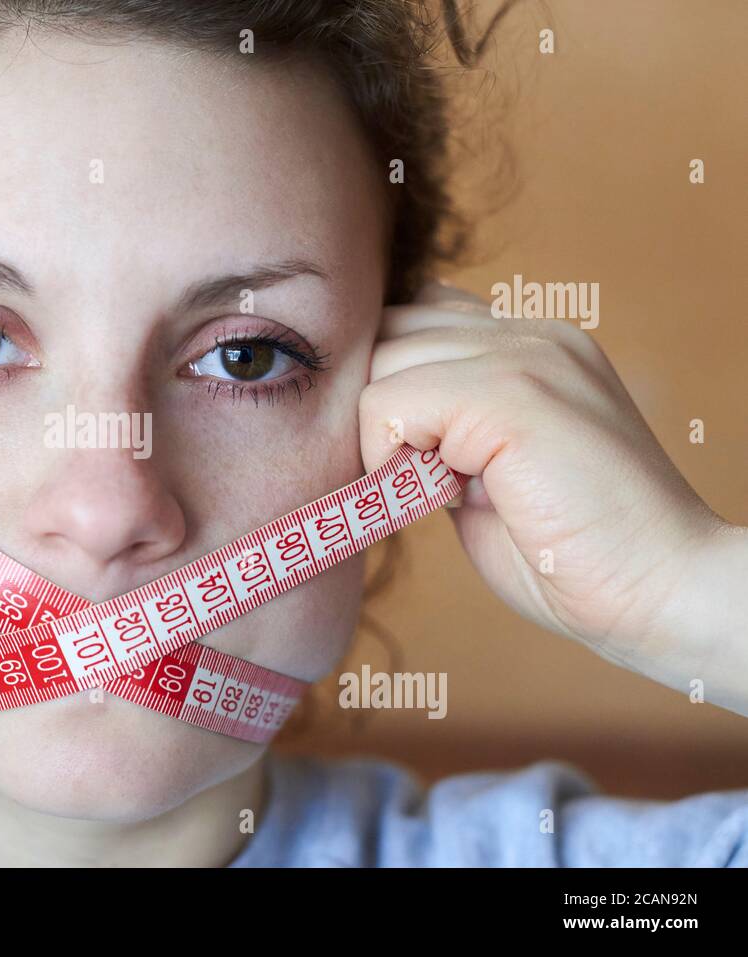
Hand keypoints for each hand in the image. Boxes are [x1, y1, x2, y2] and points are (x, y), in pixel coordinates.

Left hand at [359, 280, 738, 704]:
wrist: (659, 591)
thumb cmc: (569, 553)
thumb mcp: (486, 475)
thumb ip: (440, 433)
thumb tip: (370, 425)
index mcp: (531, 345)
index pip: (416, 316)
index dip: (390, 383)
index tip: (404, 453)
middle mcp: (530, 334)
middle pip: (388, 334)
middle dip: (378, 410)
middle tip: (412, 481)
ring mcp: (526, 354)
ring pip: (381, 363)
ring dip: (384, 436)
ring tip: (436, 489)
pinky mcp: (512, 392)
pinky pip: (389, 402)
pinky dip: (387, 456)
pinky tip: (437, 496)